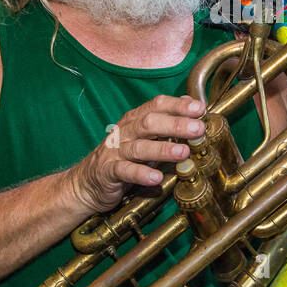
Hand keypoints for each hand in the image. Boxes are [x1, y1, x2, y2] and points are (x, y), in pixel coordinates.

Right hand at [70, 95, 205, 211]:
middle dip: (175, 124)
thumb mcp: (142, 136)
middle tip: (197, 129)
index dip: (178, 105)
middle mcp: (125, 132)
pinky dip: (141, 174)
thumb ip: (165, 121)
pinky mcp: (109, 172)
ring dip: (163, 149)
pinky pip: (125, 171)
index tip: (199, 108)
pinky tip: (157, 178)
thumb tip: (189, 104)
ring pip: (139, 147)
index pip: (156, 105)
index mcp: (134, 120)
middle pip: (149, 123)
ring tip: (183, 152)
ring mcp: (116, 151)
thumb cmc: (120, 157)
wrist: (87, 182)